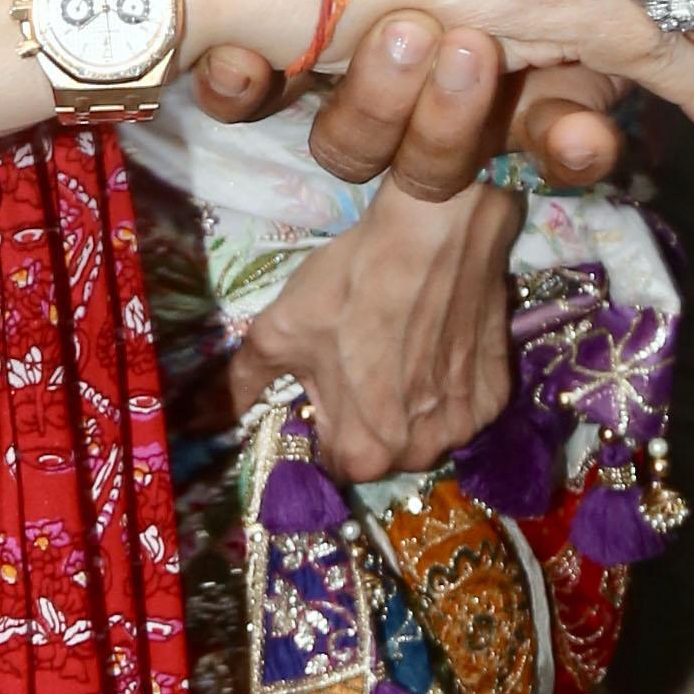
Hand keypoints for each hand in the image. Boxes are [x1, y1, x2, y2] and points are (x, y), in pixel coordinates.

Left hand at [229, 25, 517, 479]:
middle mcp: (422, 453)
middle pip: (379, 450)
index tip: (319, 389)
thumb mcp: (280, 331)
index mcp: (363, 451)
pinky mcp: (498, 393)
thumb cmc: (352, 283)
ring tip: (395, 348)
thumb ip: (240, 385)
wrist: (437, 230)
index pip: (330, 463)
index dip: (318, 425)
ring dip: (407, 404)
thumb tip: (196, 420)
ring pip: (423, 431)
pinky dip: (447, 384)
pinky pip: (462, 404)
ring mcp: (467, 426)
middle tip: (356, 360)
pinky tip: (435, 341)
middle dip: (363, 417)